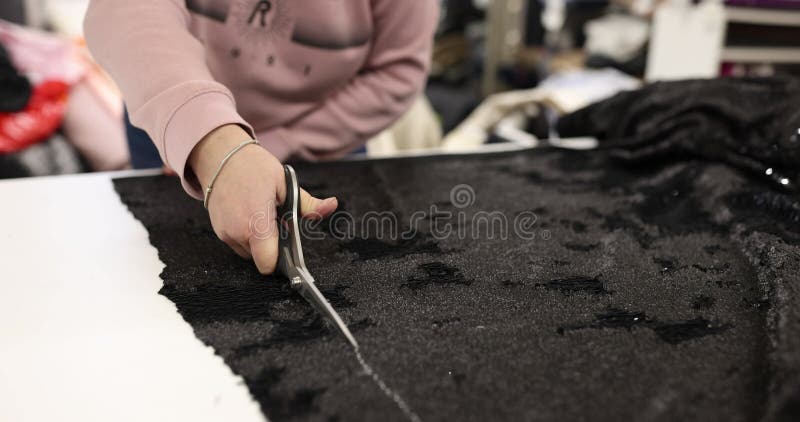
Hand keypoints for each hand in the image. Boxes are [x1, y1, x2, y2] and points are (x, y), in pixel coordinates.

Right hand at [188, 124, 337, 273]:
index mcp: (256, 222)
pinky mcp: (218, 230)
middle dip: (273, 246)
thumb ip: (308, 204)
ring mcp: (225, 232)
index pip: (269, 263)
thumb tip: (332, 206)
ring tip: (263, 216)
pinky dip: (246, 235)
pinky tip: (250, 215)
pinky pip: (237, 243)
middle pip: (261, 259)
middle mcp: (237, 232)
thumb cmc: (253, 166)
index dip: (282, 261)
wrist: (220, 155)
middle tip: (277, 221)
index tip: (289, 249)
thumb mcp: (286, 182)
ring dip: (259, 242)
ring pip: (249, 253)